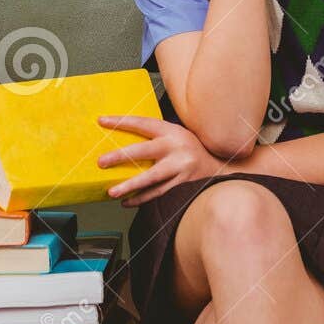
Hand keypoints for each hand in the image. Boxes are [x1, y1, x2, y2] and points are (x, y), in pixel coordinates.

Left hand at [97, 115, 230, 206]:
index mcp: (171, 130)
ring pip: (151, 178)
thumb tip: (123, 138)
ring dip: (130, 186)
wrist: (221, 163)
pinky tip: (127, 202)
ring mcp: (180, 167)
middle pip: (144, 151)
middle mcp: (175, 147)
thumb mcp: (176, 133)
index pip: (142, 123)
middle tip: (102, 162)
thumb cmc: (191, 146)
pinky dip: (141, 198)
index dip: (122, 122)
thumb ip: (156, 136)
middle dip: (121, 156)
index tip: (102, 121)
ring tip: (112, 192)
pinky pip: (158, 192)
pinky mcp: (182, 183)